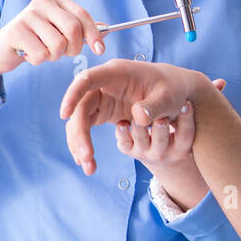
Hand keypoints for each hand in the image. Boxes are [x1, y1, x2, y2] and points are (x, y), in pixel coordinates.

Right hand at [0, 0, 105, 74]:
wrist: (3, 49)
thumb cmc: (36, 39)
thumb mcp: (60, 31)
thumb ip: (81, 29)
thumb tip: (107, 30)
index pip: (83, 15)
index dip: (94, 35)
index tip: (101, 50)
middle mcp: (41, 2)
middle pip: (73, 29)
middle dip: (73, 48)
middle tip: (63, 53)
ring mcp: (27, 15)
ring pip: (58, 45)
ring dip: (53, 56)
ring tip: (42, 51)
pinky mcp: (15, 31)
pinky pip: (41, 54)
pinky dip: (38, 60)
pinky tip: (28, 53)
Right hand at [60, 59, 202, 175]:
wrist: (177, 91)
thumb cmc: (173, 89)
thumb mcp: (169, 97)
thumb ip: (154, 106)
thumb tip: (138, 118)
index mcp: (117, 73)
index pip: (87, 79)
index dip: (73, 95)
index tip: (64, 115)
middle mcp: (104, 83)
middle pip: (81, 106)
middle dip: (79, 133)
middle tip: (85, 159)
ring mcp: (102, 97)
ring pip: (80, 120)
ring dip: (80, 143)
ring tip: (88, 167)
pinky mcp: (104, 110)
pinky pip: (87, 127)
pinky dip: (85, 144)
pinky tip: (88, 163)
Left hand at [116, 79, 224, 175]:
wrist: (161, 157)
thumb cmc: (178, 133)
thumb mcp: (189, 122)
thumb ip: (202, 102)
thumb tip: (222, 82)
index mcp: (182, 146)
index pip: (187, 134)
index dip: (186, 119)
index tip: (186, 103)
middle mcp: (164, 152)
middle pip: (162, 139)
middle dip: (160, 127)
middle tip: (160, 115)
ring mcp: (146, 152)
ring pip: (141, 139)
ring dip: (139, 127)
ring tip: (136, 115)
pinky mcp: (129, 150)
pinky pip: (124, 143)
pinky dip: (122, 133)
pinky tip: (122, 122)